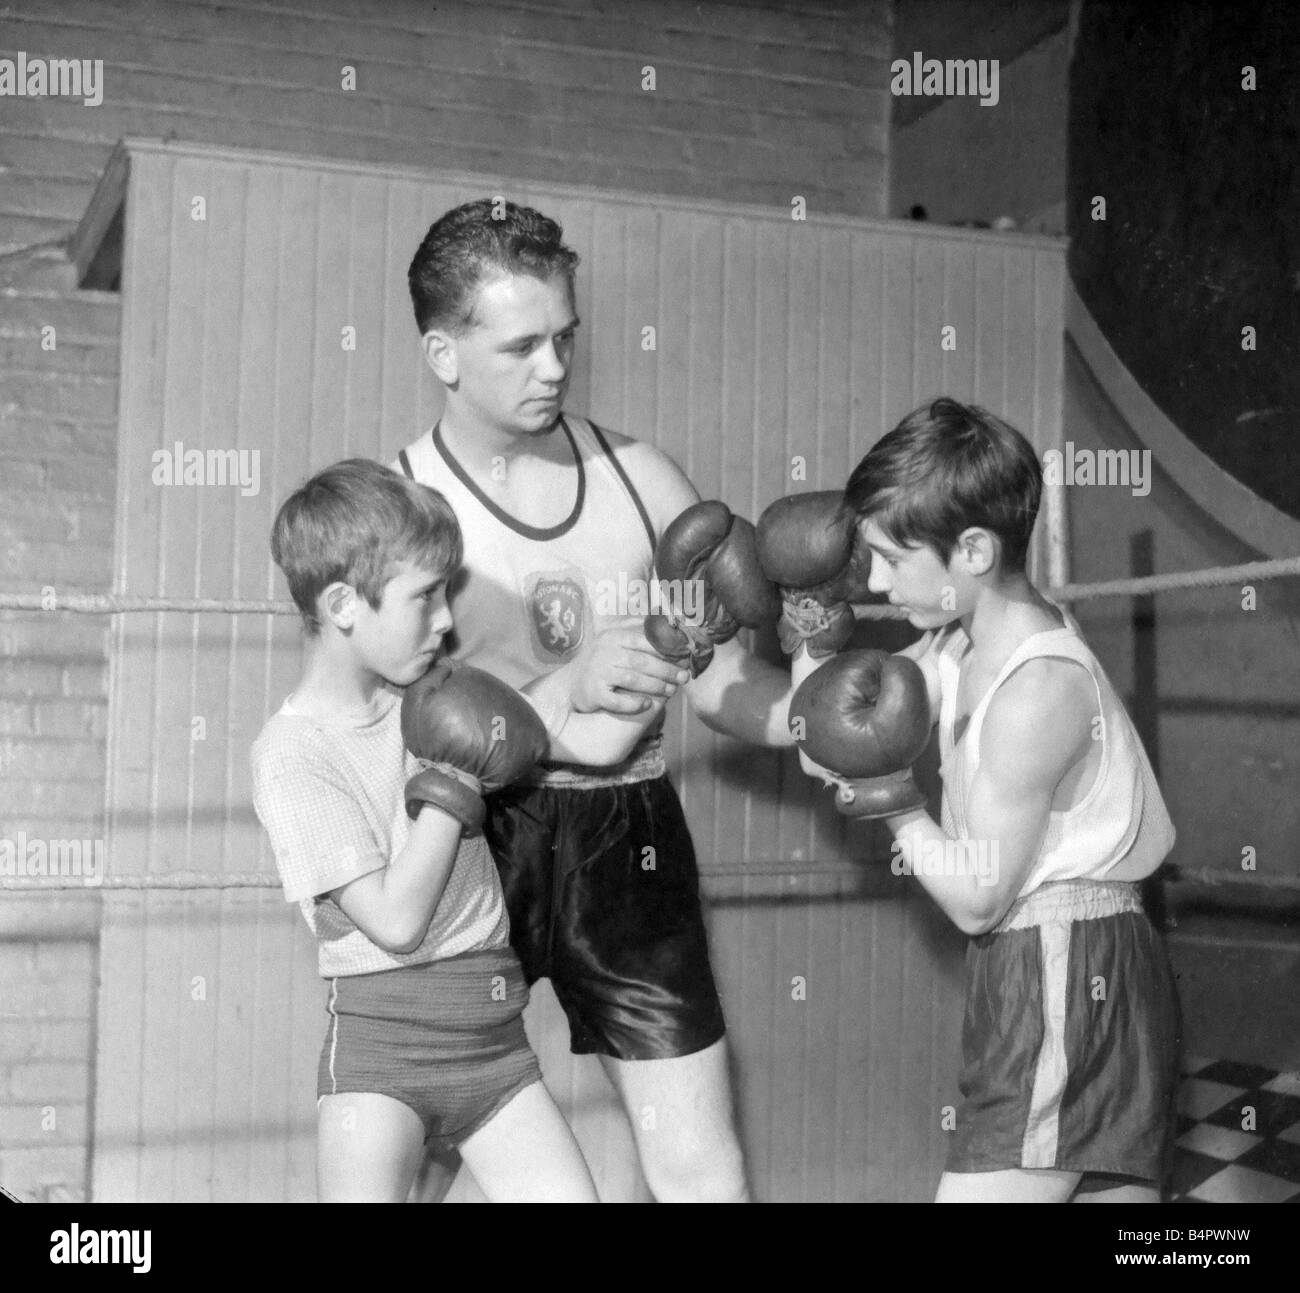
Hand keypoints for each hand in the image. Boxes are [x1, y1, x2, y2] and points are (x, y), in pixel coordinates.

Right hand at [566, 619, 691, 714]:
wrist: (572, 683)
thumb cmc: (602, 660)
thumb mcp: (615, 638)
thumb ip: (637, 627)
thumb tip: (666, 617)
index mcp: (614, 637)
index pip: (645, 641)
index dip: (667, 649)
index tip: (685, 656)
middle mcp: (605, 652)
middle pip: (642, 661)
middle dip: (666, 670)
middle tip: (684, 677)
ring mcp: (598, 673)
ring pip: (632, 680)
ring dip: (656, 686)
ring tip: (672, 691)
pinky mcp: (594, 694)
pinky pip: (616, 701)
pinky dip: (633, 704)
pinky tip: (646, 704)